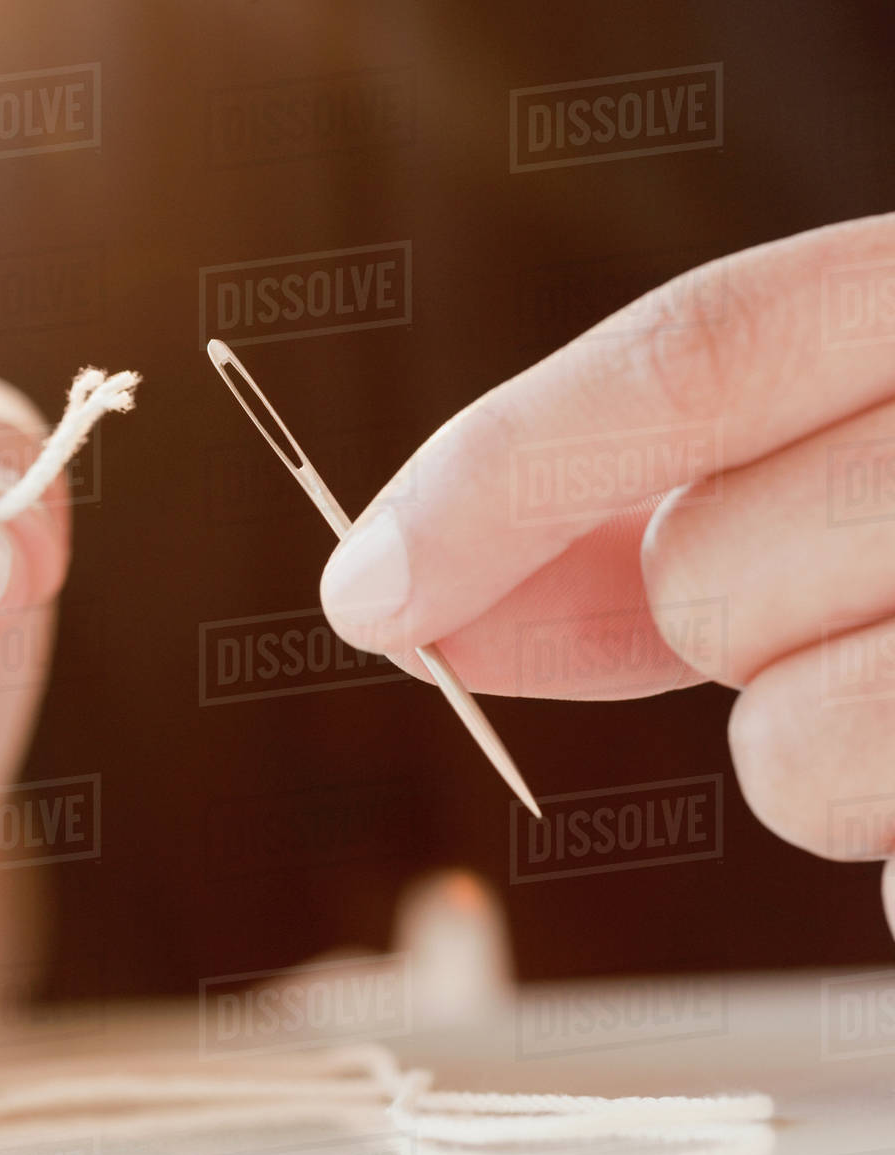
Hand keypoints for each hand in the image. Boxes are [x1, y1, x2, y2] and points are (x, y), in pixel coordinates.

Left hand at [319, 213, 894, 933]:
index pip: (695, 353)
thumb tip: (404, 597)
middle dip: (720, 615)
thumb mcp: (819, 460)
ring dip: (815, 743)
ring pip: (797, 753)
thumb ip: (612, 516)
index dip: (497, 470)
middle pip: (713, 570)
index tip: (363, 588)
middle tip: (837, 594)